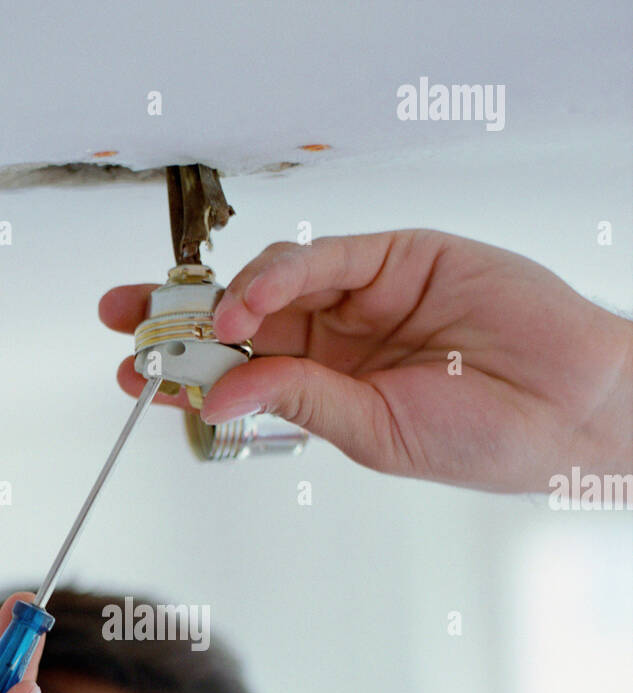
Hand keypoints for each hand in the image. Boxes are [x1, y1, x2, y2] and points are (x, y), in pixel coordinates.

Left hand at [100, 229, 631, 492]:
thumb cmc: (483, 437)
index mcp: (326, 388)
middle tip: (126, 321)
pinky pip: (325, 256)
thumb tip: (219, 394)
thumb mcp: (371, 433)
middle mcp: (337, 338)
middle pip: (240, 319)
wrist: (567, 407)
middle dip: (180, 320)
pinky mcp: (397, 255)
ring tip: (196, 328)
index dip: (183, 370)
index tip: (131, 373)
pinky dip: (280, 274)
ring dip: (225, 299)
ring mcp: (365, 294)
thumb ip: (296, 401)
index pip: (238, 372)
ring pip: (274, 281)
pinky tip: (250, 303)